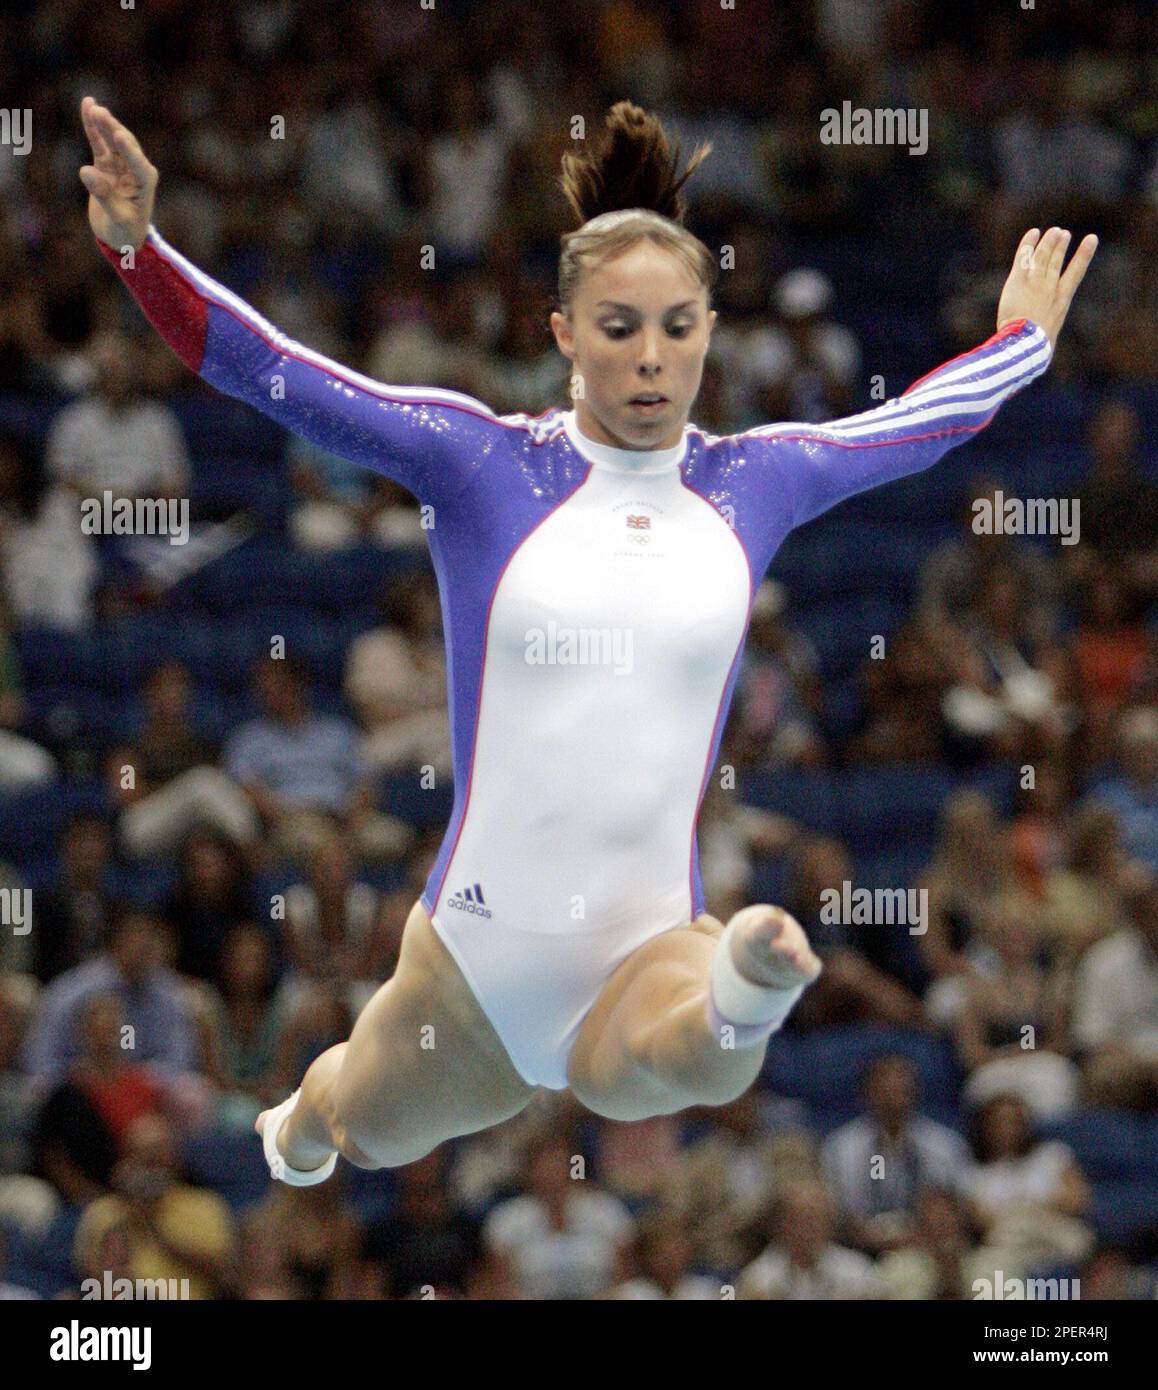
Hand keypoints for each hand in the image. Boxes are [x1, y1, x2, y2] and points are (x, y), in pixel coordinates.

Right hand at [78, 96, 156, 252]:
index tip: (119, 135)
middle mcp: (136, 169)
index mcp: (145, 183)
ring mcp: (121, 164)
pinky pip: (99, 142)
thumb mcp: (117, 218)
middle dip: (113, 129)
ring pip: (111, 140)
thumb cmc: (125, 231)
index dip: (128, 150)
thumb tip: (85, 170)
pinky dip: (93, 126)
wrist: (120, 237)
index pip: (137, 163)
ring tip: (92, 105)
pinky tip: (88, 106)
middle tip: (100, 113)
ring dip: (102, 122)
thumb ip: (104, 195)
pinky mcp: (107, 163)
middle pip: (124, 145)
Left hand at [996, 226, 1097, 348]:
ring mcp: (1035, 283)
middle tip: (1063, 233)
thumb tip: (1045, 350)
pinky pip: (1023, 258)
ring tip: (1053, 231)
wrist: (1027, 344)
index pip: (1076, 272)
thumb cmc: (1037, 348)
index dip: (1084, 255)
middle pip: (1057, 261)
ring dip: (1048, 242)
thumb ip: (1047, 336)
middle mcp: (1050, 288)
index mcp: (1062, 301)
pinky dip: (1028, 244)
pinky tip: (1033, 233)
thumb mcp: (1048, 341)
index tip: (1091, 239)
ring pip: (1043, 256)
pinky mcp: (1018, 282)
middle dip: (1060, 246)